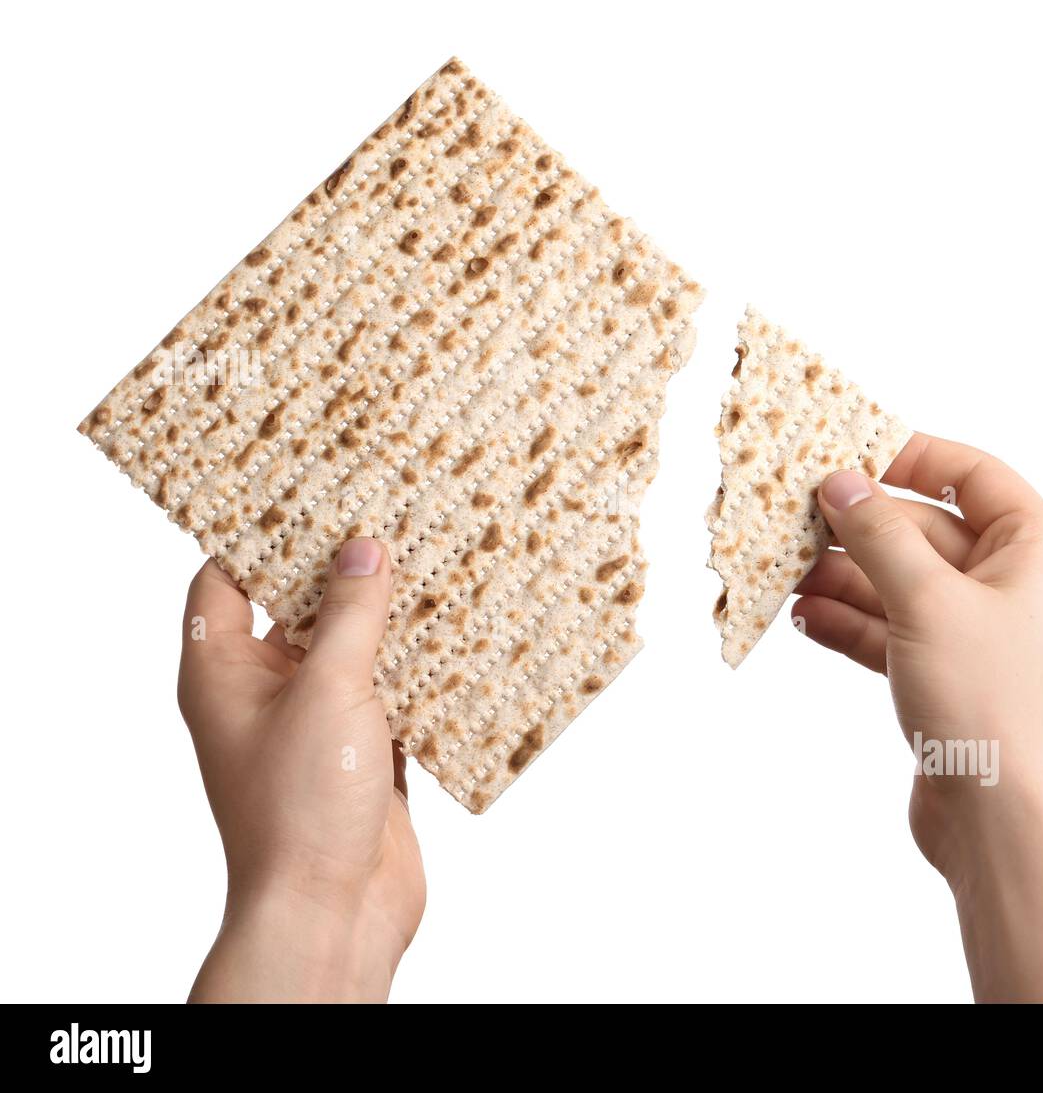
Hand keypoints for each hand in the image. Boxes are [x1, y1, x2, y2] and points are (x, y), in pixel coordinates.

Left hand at [179, 538, 424, 1001]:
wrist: (335, 911)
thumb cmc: (303, 806)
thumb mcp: (328, 691)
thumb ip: (351, 616)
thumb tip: (365, 549)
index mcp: (224, 674)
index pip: (223, 581)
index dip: (258, 534)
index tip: (306, 490)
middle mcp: (264, 694)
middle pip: (297, 610)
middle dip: (342, 569)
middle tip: (388, 514)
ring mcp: (315, 725)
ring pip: (351, 651)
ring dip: (389, 618)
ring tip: (434, 559)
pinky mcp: (363, 754)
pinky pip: (390, 693)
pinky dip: (419, 668)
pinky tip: (459, 633)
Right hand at [792, 433, 1042, 1001]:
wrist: (1005, 821)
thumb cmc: (990, 702)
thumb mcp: (927, 602)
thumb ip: (879, 535)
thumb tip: (840, 482)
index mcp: (1035, 548)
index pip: (971, 473)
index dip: (909, 455)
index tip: (846, 452)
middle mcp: (1012, 584)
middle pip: (923, 530)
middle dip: (857, 528)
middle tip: (791, 515)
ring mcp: (976, 632)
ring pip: (899, 583)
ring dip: (842, 577)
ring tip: (783, 570)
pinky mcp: (946, 675)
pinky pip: (890, 631)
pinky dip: (849, 623)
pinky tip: (803, 617)